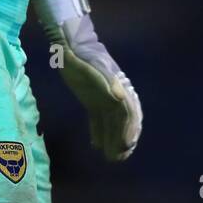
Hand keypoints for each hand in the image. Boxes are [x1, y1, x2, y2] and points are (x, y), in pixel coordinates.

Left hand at [34, 0, 141, 161]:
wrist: (72, 43)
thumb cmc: (75, 52)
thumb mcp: (77, 61)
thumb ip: (81, 68)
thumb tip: (105, 86)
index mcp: (114, 84)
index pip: (127, 109)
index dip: (129, 127)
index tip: (128, 142)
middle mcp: (113, 92)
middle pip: (123, 119)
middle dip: (124, 138)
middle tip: (120, 157)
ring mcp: (105, 98)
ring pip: (113, 123)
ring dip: (114, 140)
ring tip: (112, 159)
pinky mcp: (94, 101)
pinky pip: (100, 120)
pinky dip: (100, 133)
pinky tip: (97, 147)